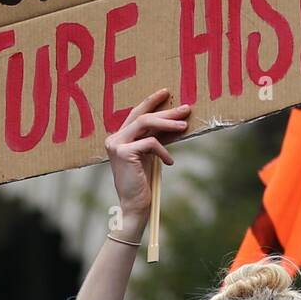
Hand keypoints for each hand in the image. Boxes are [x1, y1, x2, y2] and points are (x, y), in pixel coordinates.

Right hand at [104, 89, 190, 226]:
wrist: (134, 206)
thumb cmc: (142, 183)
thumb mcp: (149, 156)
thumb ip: (155, 139)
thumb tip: (174, 122)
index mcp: (119, 138)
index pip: (136, 114)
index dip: (151, 102)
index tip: (166, 93)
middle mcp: (114, 138)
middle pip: (142, 116)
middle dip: (165, 111)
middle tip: (185, 108)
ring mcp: (116, 144)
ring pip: (145, 124)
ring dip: (168, 123)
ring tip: (185, 126)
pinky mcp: (123, 153)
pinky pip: (150, 144)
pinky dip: (163, 151)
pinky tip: (169, 162)